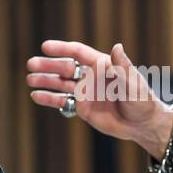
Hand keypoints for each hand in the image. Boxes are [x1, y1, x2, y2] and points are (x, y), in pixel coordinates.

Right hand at [25, 39, 166, 146]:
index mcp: (102, 65)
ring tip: (29, 79)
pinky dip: (50, 99)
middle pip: (66, 67)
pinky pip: (63, 101)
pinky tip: (36, 96)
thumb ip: (122, 67)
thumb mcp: (133, 84)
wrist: (142, 125)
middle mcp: (91, 76)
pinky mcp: (82, 108)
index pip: (78, 53)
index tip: (45, 47)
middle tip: (31, 64)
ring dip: (45, 80)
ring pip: (61, 83)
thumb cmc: (142, 101)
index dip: (62, 49)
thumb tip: (117, 46)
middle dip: (49, 65)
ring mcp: (85, 92)